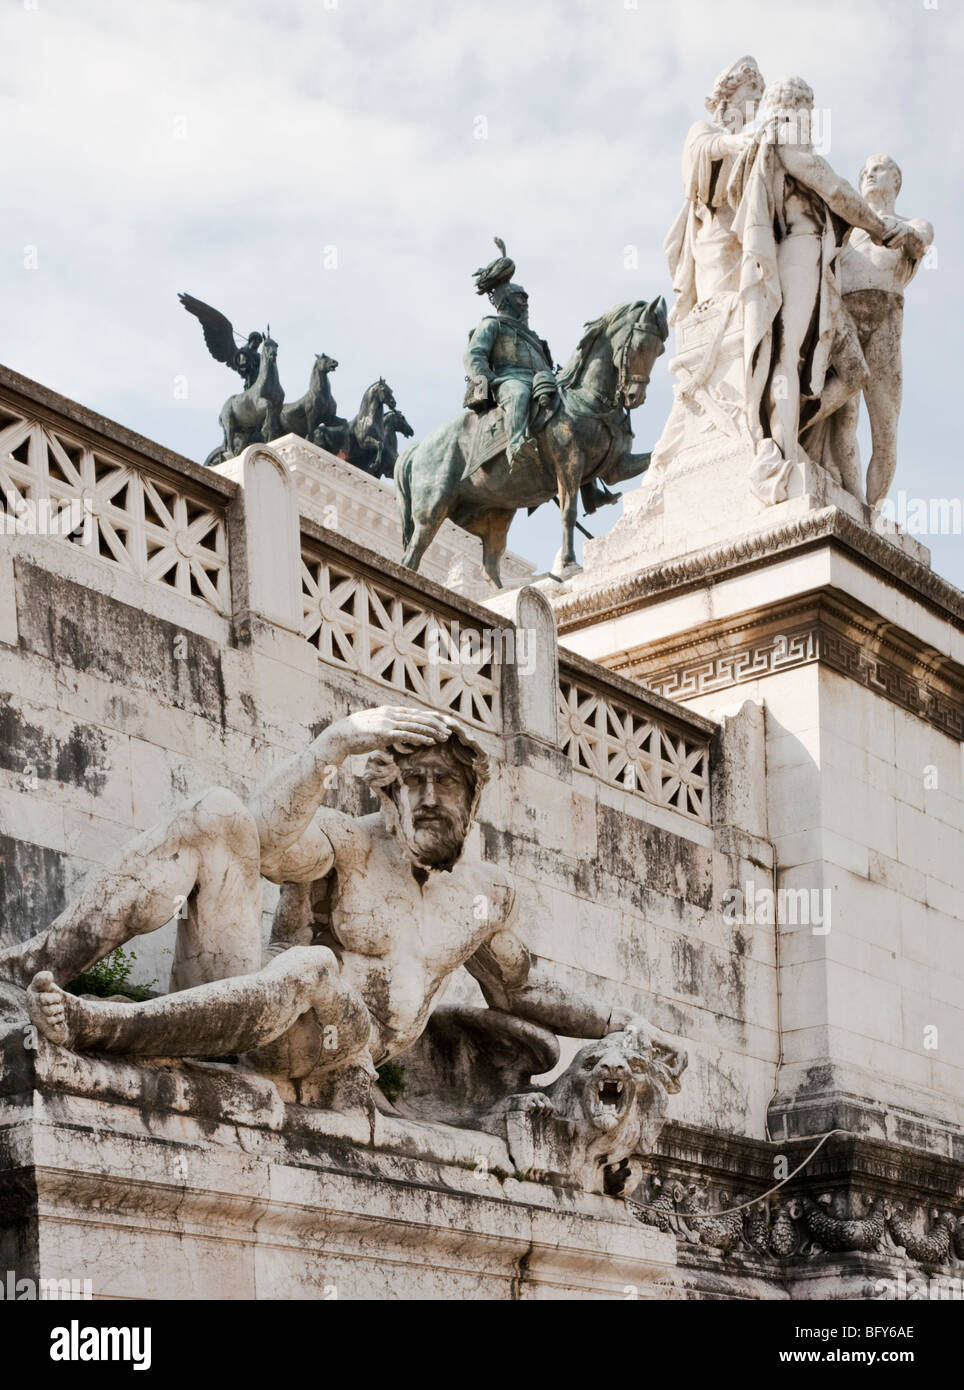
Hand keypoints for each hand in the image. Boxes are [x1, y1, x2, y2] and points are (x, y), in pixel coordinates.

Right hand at [326, 705, 450, 758]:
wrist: (340, 735)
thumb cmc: (356, 733)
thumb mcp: (373, 725)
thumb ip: (386, 726)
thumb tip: (395, 732)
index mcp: (389, 711)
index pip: (415, 712)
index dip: (430, 716)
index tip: (443, 720)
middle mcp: (390, 714)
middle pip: (419, 717)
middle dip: (436, 723)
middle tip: (449, 730)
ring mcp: (388, 723)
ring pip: (416, 725)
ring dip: (432, 731)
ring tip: (444, 736)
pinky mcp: (384, 734)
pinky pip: (407, 735)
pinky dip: (421, 737)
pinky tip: (430, 742)